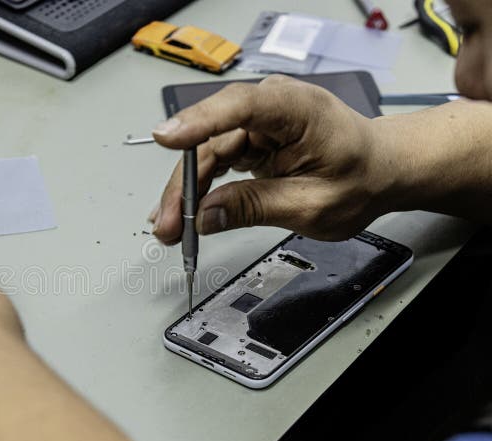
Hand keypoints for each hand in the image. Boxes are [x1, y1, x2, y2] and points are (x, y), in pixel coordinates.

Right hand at [150, 75, 391, 242]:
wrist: (380, 170)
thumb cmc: (361, 177)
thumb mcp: (311, 204)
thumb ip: (255, 207)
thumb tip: (207, 215)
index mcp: (297, 109)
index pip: (238, 107)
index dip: (198, 122)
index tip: (167, 137)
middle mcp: (271, 107)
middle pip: (211, 140)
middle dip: (184, 184)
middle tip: (169, 223)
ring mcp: (257, 122)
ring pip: (205, 154)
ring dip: (185, 192)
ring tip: (171, 226)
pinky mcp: (249, 140)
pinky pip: (214, 161)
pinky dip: (198, 188)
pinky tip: (183, 210)